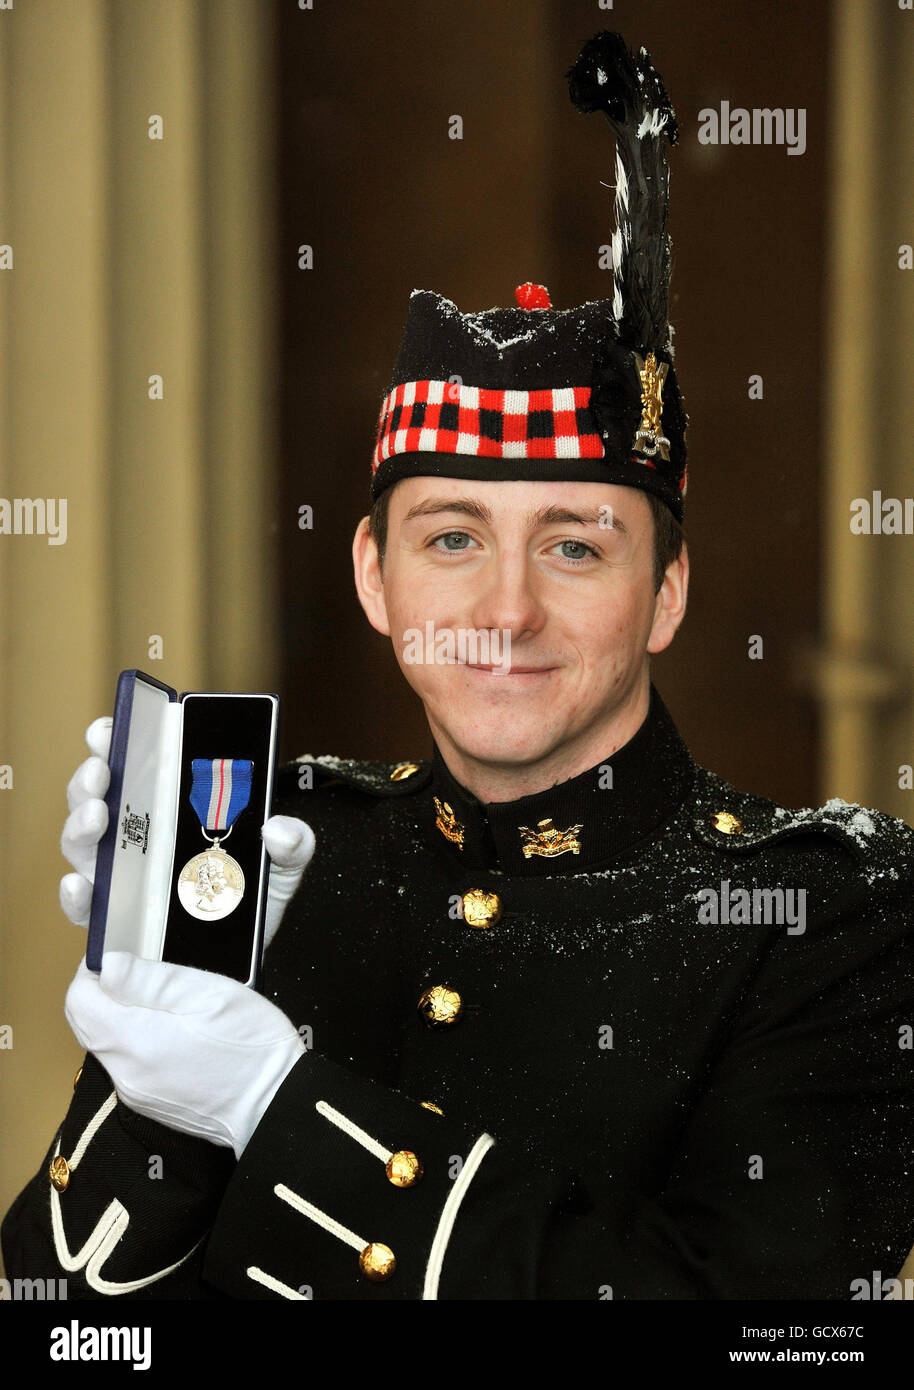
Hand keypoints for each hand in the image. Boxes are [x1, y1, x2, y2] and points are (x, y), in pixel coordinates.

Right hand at [59, 717, 314, 945]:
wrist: (240, 965)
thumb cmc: (251, 904)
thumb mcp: (280, 867)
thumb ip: (292, 845)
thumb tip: (280, 828)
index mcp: (169, 810)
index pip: (134, 765)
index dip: (114, 741)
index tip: (109, 727)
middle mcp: (136, 839)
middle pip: (97, 799)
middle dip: (90, 779)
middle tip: (101, 770)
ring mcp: (119, 880)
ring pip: (84, 847)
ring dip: (80, 826)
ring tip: (97, 815)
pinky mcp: (110, 925)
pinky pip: (84, 908)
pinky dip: (74, 896)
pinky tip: (80, 886)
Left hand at [66, 951, 304, 1155]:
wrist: (274, 1106)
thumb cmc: (249, 1043)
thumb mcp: (207, 994)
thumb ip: (151, 980)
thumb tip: (107, 965)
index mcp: (133, 1039)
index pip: (78, 999)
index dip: (92, 970)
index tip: (122, 956)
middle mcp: (122, 1071)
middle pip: (84, 1024)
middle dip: (100, 993)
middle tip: (140, 974)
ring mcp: (133, 1093)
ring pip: (104, 1045)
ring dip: (117, 1018)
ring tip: (162, 1002)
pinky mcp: (147, 1105)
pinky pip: (123, 1065)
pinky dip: (132, 1042)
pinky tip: (171, 1033)